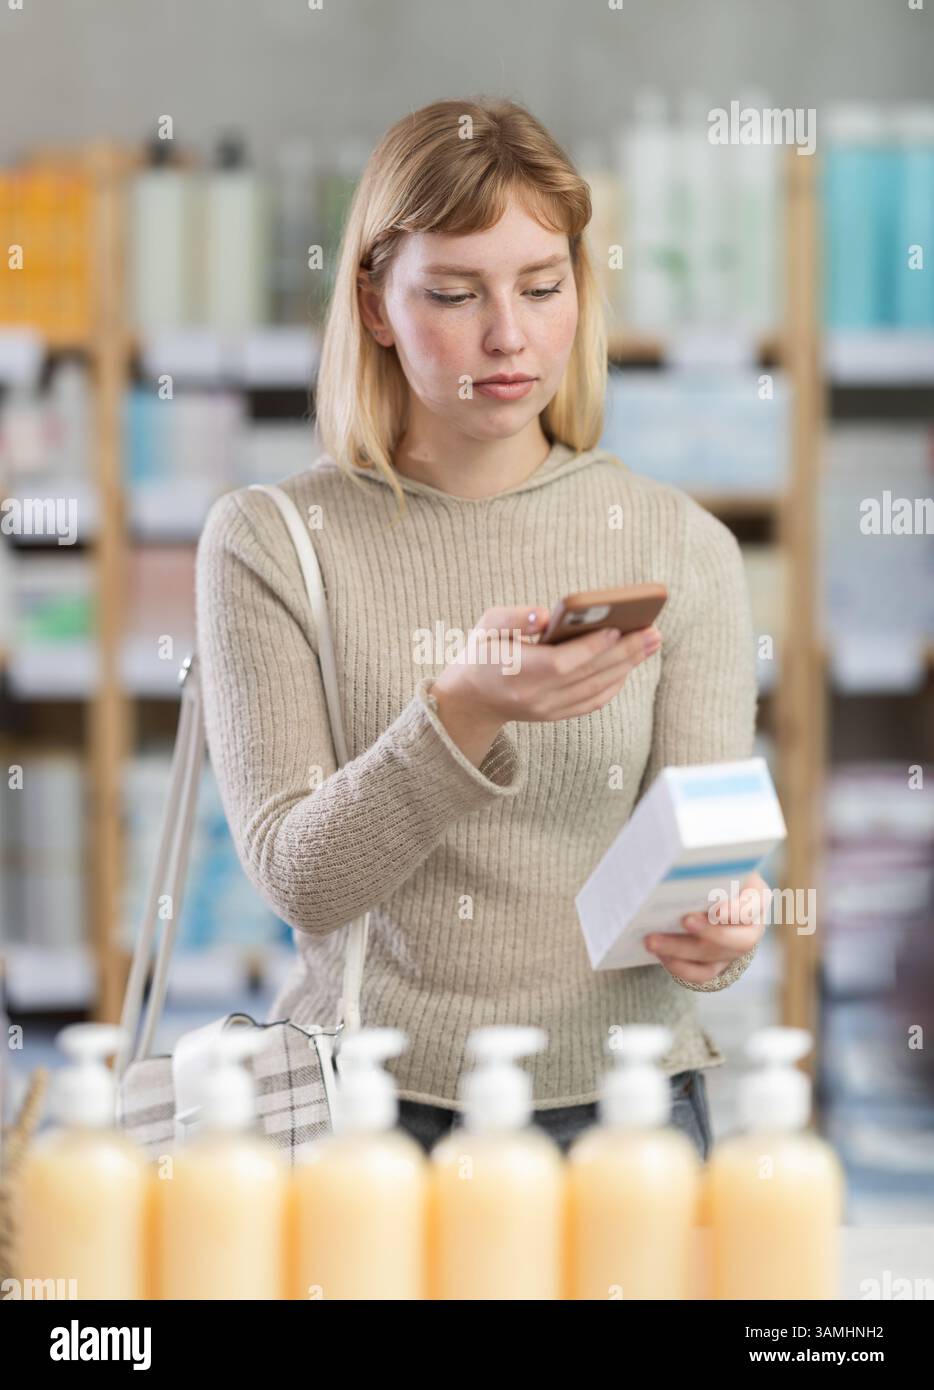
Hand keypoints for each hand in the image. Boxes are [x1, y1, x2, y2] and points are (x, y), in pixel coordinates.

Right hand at [431, 603, 661, 727]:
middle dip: (625, 653)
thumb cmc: (481, 652)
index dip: (590, 647)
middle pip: (588, 675)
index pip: (561, 663)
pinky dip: (614, 683)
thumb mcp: (486, 626)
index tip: (616, 628)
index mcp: (516, 671)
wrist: (471, 698)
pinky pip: (592, 702)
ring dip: (627, 666)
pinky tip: (629, 665)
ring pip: (596, 688)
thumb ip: (513, 617)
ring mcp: (547, 709)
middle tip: (654, 632)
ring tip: (651, 643)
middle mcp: (535, 695)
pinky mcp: (555, 715)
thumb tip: (545, 614)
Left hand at [644, 871, 769, 984]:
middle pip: (739, 940)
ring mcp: (735, 950)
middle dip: (709, 932)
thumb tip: (680, 866)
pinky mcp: (718, 965)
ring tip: (653, 941)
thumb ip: (705, 868)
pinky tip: (661, 955)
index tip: (716, 911)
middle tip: (684, 921)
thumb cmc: (712, 874)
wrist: (714, 895)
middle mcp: (751, 928)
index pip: (754, 905)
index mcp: (755, 897)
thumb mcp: (716, 866)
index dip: (737, 911)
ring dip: (681, 950)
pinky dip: (680, 967)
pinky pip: (702, 974)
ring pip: (714, 957)